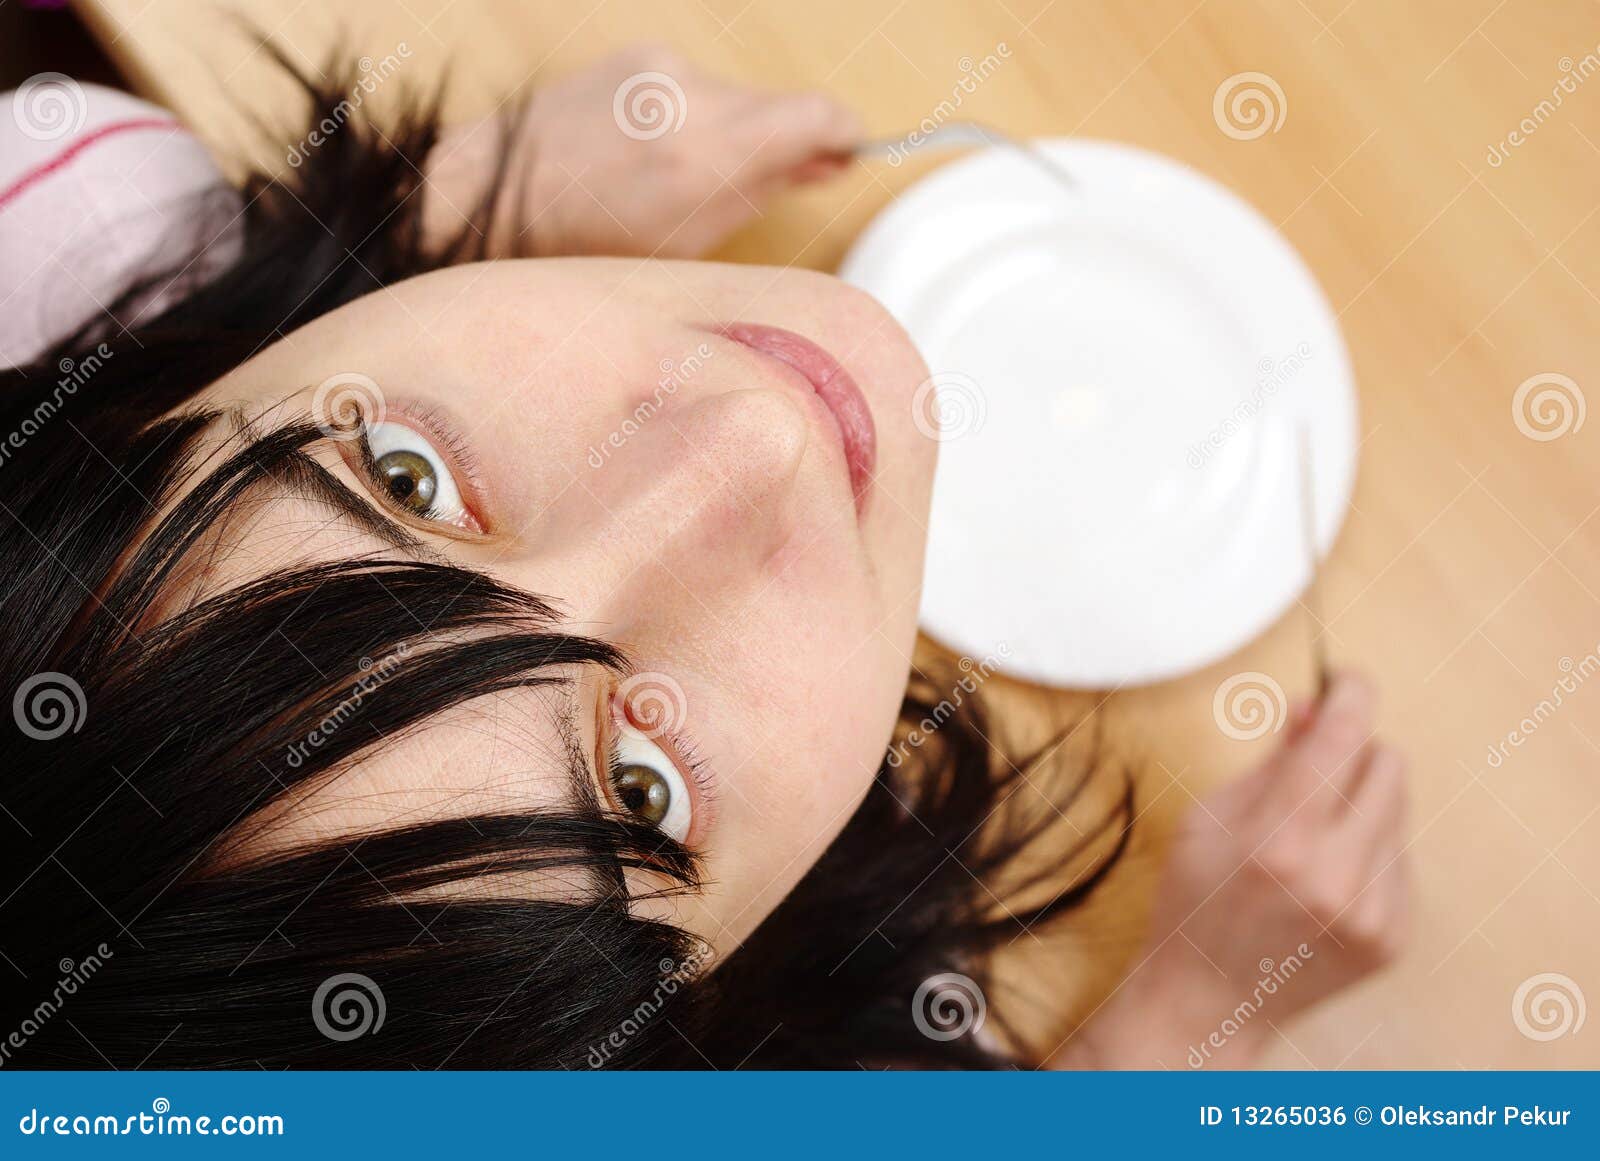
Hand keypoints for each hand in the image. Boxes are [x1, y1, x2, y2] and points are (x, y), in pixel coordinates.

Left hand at [424, 44, 861, 256]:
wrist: (502, 197)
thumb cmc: (590, 240)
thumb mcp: (692, 241)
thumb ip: (762, 193)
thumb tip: (819, 161)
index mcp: (708, 153)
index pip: (819, 115)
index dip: (847, 135)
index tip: (852, 153)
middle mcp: (689, 95)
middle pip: (778, 106)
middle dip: (783, 143)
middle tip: (775, 183)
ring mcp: (660, 67)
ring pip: (736, 97)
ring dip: (733, 132)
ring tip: (688, 180)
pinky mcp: (637, 56)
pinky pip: (694, 85)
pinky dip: (695, 118)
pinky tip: (658, 155)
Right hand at [1055, 671, 1410, 1068]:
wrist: (1208, 1003)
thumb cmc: (1194, 901)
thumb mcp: (1211, 817)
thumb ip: (1274, 759)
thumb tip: (1316, 707)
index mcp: (1280, 840)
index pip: (1342, 737)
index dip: (1350, 694)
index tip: (1347, 678)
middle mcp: (1336, 877)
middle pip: (1388, 765)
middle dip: (1354, 753)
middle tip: (1315, 769)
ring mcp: (1372, 914)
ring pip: (1399, 811)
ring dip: (1361, 805)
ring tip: (1311, 838)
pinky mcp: (1393, 938)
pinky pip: (1400, 860)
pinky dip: (1368, 853)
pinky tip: (1324, 879)